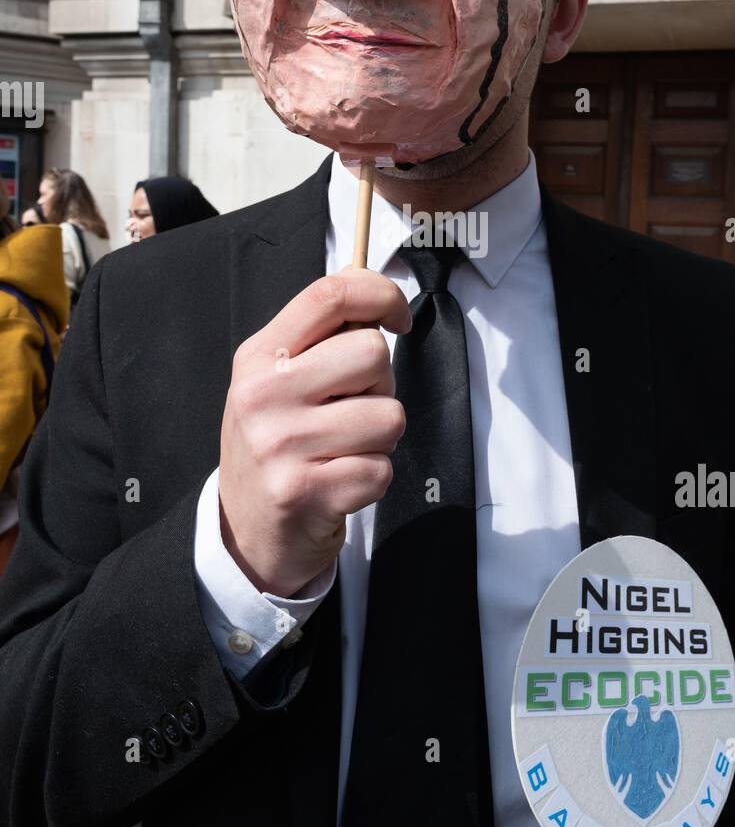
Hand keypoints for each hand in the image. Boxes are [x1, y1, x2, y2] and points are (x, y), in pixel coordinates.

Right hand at [218, 266, 411, 597]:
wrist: (244, 532)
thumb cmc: (276, 445)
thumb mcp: (277, 382)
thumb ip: (320, 338)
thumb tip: (378, 301)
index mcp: (259, 356)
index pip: (331, 294)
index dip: (382, 295)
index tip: (398, 320)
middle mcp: (264, 394)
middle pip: (372, 353)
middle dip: (380, 383)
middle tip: (351, 409)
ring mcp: (281, 444)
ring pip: (389, 415)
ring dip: (380, 437)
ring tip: (343, 449)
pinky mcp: (305, 491)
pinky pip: (381, 469)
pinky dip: (372, 478)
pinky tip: (340, 481)